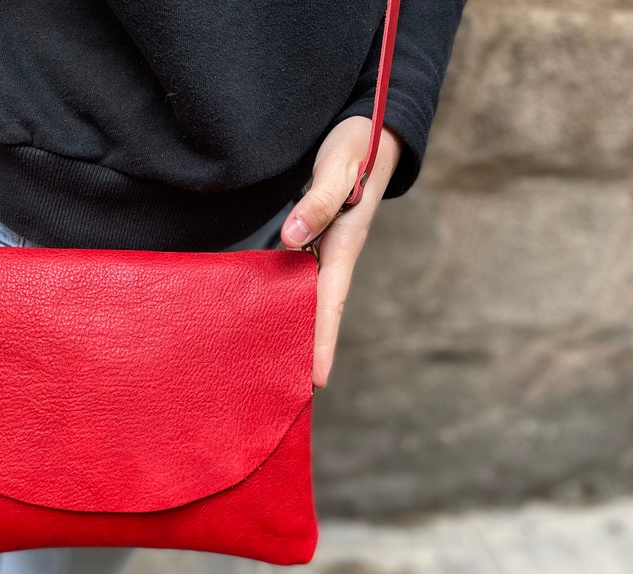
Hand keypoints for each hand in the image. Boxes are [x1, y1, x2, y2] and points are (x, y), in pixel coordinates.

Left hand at [279, 116, 403, 387]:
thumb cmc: (361, 144)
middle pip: (315, 310)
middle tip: (282, 388)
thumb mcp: (342, 165)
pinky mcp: (312, 235)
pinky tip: (260, 309)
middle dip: (303, 347)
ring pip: (303, 295)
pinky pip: (294, 273)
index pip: (330, 303)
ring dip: (289, 325)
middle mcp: (333, 252)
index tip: (317, 380)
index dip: (323, 341)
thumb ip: (319, 200)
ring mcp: (323, 246)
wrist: (372, 125)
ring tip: (265, 361)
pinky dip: (280, 295)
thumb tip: (293, 239)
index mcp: (345, 244)